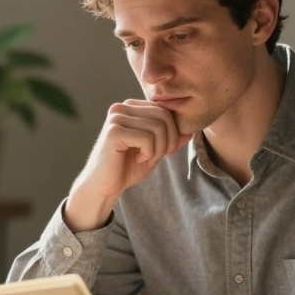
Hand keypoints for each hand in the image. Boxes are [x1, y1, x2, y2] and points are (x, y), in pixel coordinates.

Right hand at [64, 100, 191, 231]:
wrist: (104, 187)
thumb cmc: (127, 168)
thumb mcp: (154, 151)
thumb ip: (170, 139)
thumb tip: (190, 131)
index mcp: (130, 108)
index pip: (164, 110)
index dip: (173, 132)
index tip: (165, 151)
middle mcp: (121, 108)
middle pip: (163, 116)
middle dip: (169, 140)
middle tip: (157, 157)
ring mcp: (116, 118)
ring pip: (158, 128)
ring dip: (158, 149)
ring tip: (146, 159)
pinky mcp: (114, 132)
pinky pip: (147, 138)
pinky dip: (149, 153)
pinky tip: (138, 159)